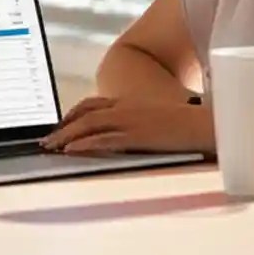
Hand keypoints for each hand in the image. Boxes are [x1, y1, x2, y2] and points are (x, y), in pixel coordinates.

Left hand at [41, 96, 213, 154]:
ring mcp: (130, 121)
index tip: (61, 126)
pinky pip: (103, 139)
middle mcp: (127, 108)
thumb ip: (140, 124)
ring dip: (66, 135)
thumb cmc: (187, 126)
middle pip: (85, 113)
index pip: (93, 105)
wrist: (205, 125)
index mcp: (131, 104)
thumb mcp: (158, 121)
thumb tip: (129, 136)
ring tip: (51, 147)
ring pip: (88, 124)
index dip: (73, 114)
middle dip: (63, 126)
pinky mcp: (136, 136)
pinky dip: (83, 143)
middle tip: (48, 140)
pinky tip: (70, 150)